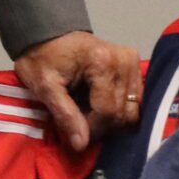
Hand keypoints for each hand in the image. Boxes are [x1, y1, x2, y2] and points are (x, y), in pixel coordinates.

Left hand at [15, 32, 142, 152]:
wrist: (47, 33)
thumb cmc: (42, 58)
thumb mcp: (45, 87)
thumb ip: (65, 115)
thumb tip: (81, 145)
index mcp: (102, 62)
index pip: (107, 111)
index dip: (92, 129)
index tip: (74, 132)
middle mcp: (124, 60)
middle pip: (123, 112)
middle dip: (102, 125)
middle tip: (80, 122)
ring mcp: (132, 61)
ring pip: (134, 108)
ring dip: (112, 117)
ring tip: (89, 111)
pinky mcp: (134, 63)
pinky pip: (136, 98)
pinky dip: (120, 107)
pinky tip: (101, 104)